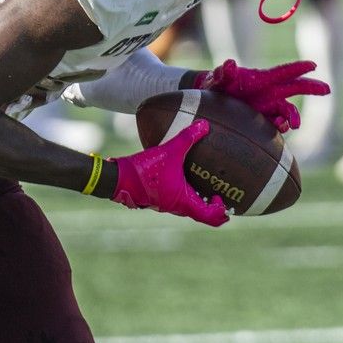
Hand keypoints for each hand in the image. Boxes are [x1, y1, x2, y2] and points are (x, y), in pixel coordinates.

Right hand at [110, 119, 228, 226]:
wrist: (119, 178)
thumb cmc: (146, 170)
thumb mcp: (169, 151)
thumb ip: (187, 138)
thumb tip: (205, 125)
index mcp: (184, 202)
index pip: (209, 217)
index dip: (220, 212)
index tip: (223, 198)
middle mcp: (176, 207)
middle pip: (200, 214)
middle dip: (212, 207)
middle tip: (218, 195)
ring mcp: (165, 204)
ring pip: (187, 208)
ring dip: (198, 201)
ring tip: (204, 186)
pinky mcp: (156, 198)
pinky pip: (176, 200)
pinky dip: (185, 194)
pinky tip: (182, 178)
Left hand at [194, 59, 330, 133]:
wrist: (212, 101)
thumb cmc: (216, 85)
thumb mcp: (218, 79)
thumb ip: (224, 73)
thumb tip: (229, 64)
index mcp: (261, 80)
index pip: (283, 72)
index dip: (297, 68)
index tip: (313, 65)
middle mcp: (269, 92)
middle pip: (294, 88)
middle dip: (311, 88)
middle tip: (326, 89)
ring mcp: (268, 106)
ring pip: (288, 111)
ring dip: (293, 117)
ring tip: (292, 125)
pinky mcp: (264, 119)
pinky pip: (278, 124)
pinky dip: (281, 127)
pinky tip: (279, 129)